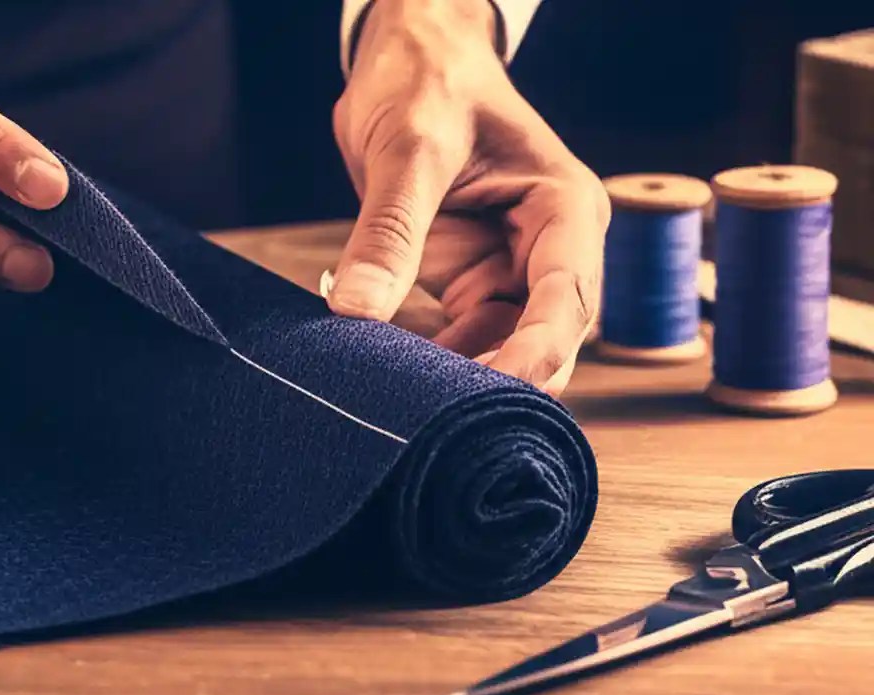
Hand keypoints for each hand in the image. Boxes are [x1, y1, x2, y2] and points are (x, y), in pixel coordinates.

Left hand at [328, 0, 607, 395]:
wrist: (407, 56)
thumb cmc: (428, 80)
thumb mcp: (408, 149)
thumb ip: (388, 232)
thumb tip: (354, 312)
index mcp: (565, 209)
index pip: (567, 296)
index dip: (538, 351)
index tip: (498, 390)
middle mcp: (546, 248)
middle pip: (539, 337)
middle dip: (497, 376)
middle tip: (437, 412)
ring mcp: (506, 268)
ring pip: (493, 347)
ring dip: (453, 375)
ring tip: (399, 397)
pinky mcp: (465, 280)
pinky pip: (454, 337)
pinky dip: (424, 358)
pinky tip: (388, 373)